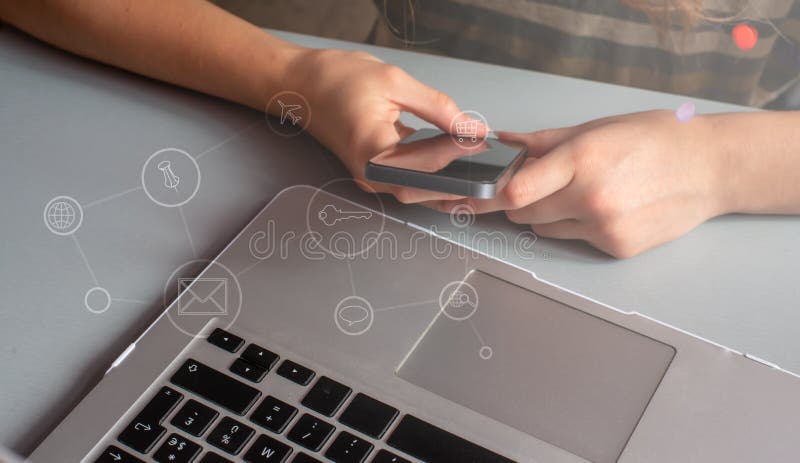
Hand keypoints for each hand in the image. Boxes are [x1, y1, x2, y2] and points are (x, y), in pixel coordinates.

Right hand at [282, 49, 470, 202]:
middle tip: (491, 171)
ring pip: (416, 193)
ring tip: (478, 172)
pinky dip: (432, 179)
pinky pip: (407, 184)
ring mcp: (369, 177)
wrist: (301, 85)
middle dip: (458, 184)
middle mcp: (369, 173)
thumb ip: (437, 107)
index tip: (485, 145)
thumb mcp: (394, 81)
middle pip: (422, 192)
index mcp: (372, 150)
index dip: (460, 156)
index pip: (427, 164)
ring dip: (447, 187)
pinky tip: (454, 169)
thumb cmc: (338, 79)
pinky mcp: (373, 174)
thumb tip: (471, 128)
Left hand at [428, 110, 727, 257]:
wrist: (710, 169)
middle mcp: (590, 198)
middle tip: (533, 186)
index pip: (515, 190)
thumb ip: (545, 142)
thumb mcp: (598, 129)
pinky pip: (574, 240)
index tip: (480, 194)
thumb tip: (505, 142)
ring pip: (545, 229)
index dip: (493, 194)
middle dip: (520, 201)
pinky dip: (576, 227)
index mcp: (582, 160)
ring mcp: (604, 227)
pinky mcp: (616, 248)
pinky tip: (604, 208)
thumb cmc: (657, 139)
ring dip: (547, 214)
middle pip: (523, 213)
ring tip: (578, 193)